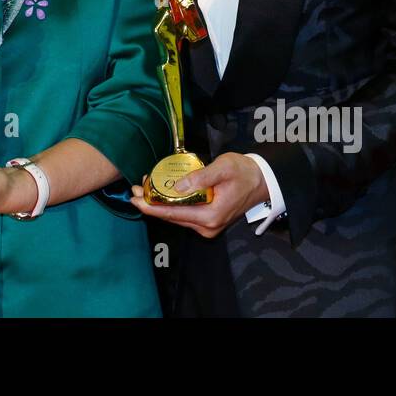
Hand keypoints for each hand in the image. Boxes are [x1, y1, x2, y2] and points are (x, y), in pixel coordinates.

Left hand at [129, 152, 268, 237]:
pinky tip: (162, 193)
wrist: (262, 180)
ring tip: (144, 188)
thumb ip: (200, 178)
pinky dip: (172, 204)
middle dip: (151, 204)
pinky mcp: (208, 221)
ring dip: (160, 204)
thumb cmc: (244, 172)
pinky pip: (184, 214)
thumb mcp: (223, 168)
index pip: (173, 213)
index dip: (151, 207)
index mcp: (210, 216)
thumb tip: (178, 187)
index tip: (134, 199)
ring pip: (177, 216)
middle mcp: (207, 226)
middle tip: (134, 189)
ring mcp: (208, 226)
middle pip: (172, 217)